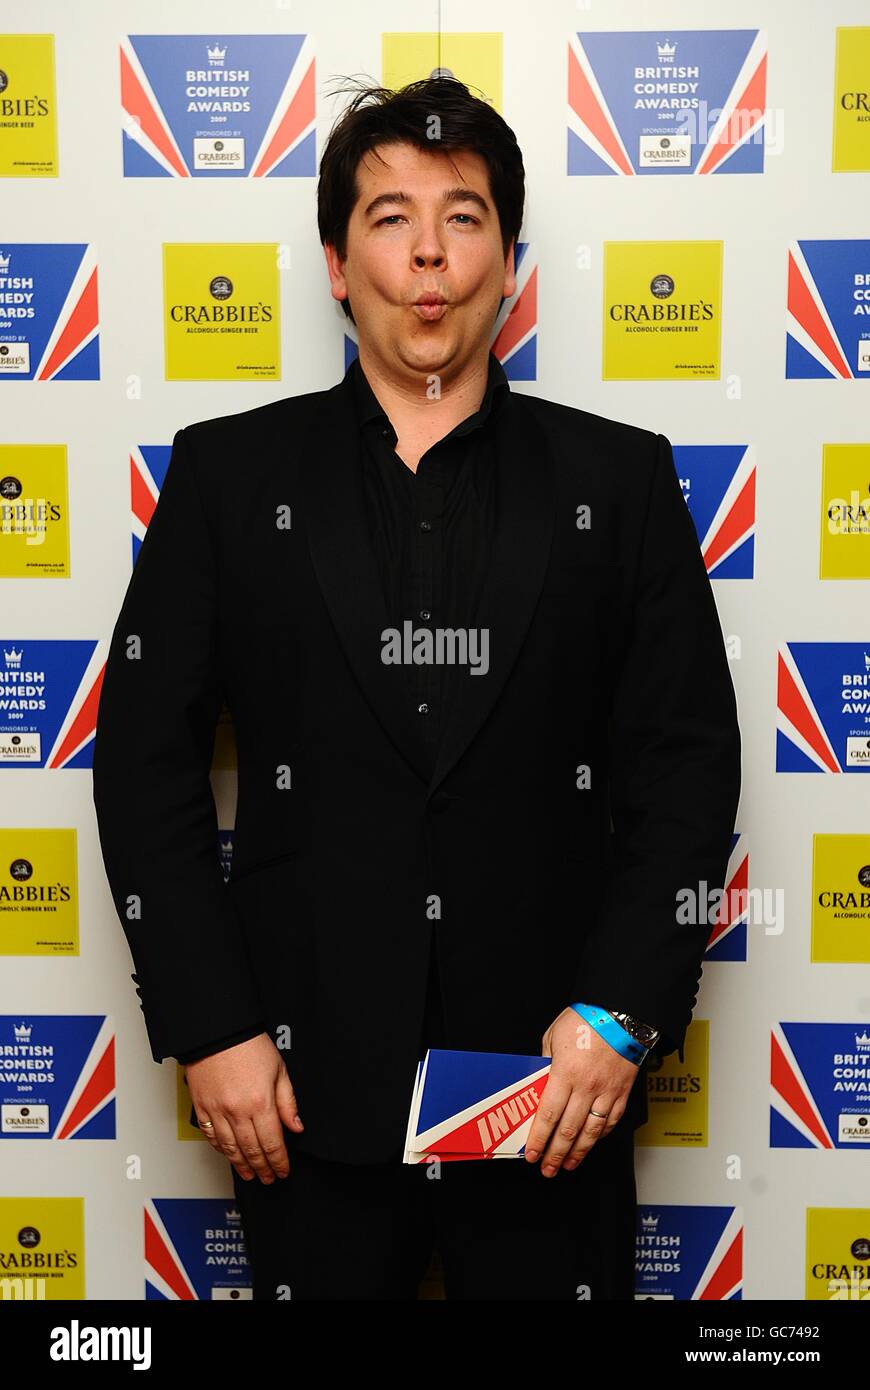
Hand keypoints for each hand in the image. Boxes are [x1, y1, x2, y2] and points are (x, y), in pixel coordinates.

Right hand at [183, 1033, 302, 1183]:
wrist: (218, 1032)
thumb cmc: (248, 1045)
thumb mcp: (279, 1070)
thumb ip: (288, 1102)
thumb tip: (296, 1127)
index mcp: (260, 1103)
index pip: (273, 1143)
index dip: (279, 1162)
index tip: (283, 1171)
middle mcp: (237, 1112)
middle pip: (251, 1151)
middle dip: (262, 1168)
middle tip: (268, 1178)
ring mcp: (217, 1112)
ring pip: (230, 1149)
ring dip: (241, 1165)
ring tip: (249, 1174)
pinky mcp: (201, 1108)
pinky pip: (211, 1137)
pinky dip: (221, 1150)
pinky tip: (228, 1154)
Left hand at [525, 1008, 638, 1175]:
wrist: (623, 1014)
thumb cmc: (587, 1020)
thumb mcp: (553, 1036)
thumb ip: (545, 1062)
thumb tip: (539, 1082)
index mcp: (566, 1073)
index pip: (548, 1114)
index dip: (539, 1138)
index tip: (531, 1154)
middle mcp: (587, 1087)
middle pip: (569, 1130)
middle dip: (556, 1153)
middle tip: (547, 1168)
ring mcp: (607, 1092)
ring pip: (591, 1132)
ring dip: (578, 1152)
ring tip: (568, 1165)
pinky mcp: (622, 1093)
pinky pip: (610, 1121)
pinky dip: (599, 1136)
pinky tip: (591, 1143)